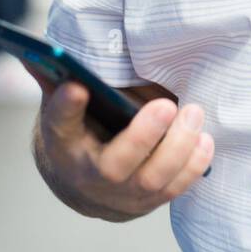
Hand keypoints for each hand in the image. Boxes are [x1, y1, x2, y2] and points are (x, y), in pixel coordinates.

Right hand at [25, 62, 213, 220]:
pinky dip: (192, 165)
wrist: (81, 181)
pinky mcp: (147, 202)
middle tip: (166, 105)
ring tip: (193, 114)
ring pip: (150, 180)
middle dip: (142, 136)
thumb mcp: (66, 103)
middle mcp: (88, 176)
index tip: (77, 86)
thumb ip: (61, 76)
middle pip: (114, 165)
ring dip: (177, 147)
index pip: (59, 125)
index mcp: (63, 143)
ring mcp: (119, 195)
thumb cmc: (81, 128)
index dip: (66, 108)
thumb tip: (46, 48)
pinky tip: (204, 139)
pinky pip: (173, 189)